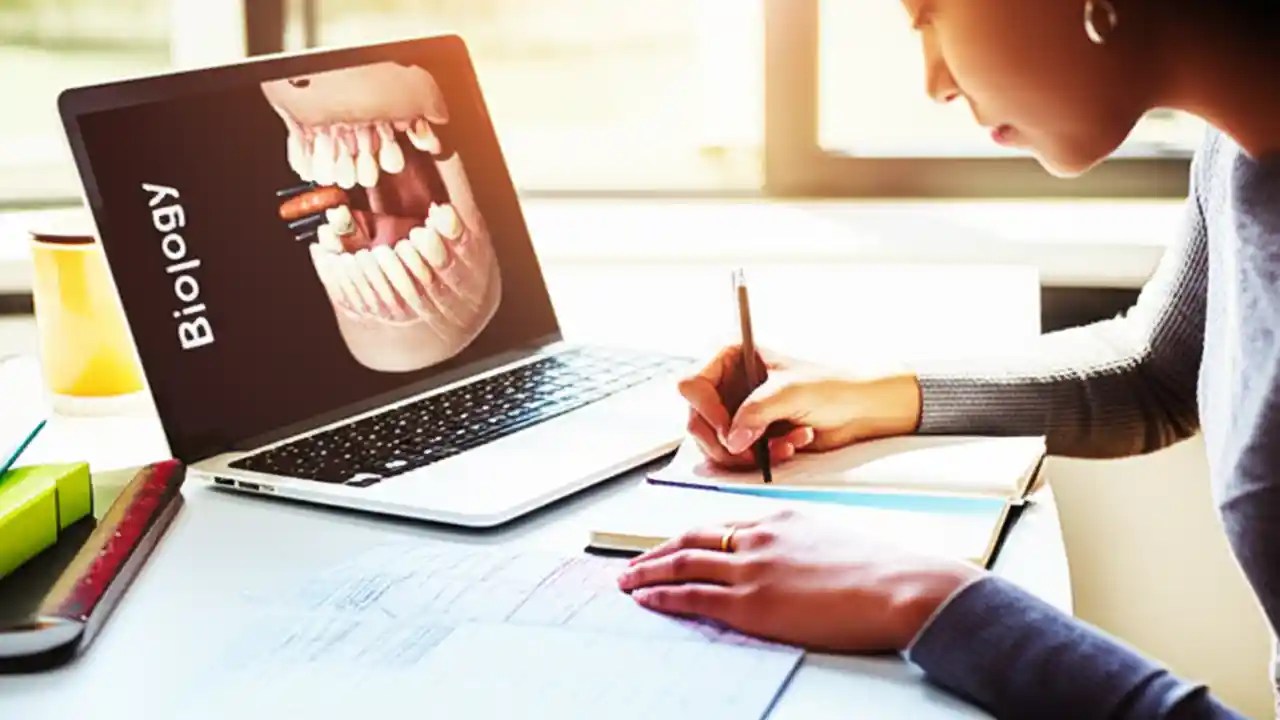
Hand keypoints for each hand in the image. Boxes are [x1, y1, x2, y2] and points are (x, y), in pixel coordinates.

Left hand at [616, 509, 982, 651]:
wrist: (900, 586)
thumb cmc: (879, 568)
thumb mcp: (830, 538)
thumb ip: (798, 544)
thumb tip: (787, 561)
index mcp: (778, 518)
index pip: (718, 525)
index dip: (687, 537)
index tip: (670, 545)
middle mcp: (758, 537)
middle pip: (690, 539)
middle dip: (656, 551)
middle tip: (633, 561)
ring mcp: (752, 569)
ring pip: (682, 565)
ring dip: (647, 572)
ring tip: (625, 580)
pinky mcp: (753, 603)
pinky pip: (693, 597)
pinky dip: (662, 595)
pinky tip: (645, 598)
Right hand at [678, 345, 922, 468]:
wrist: (861, 409)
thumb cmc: (832, 385)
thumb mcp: (791, 392)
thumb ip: (756, 412)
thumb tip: (731, 439)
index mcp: (732, 356)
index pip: (693, 384)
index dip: (707, 410)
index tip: (729, 430)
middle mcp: (729, 383)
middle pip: (698, 420)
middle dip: (726, 441)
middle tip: (750, 452)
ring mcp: (737, 410)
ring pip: (715, 443)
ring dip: (747, 453)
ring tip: (781, 445)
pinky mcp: (750, 434)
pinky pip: (736, 456)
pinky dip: (760, 458)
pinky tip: (789, 446)